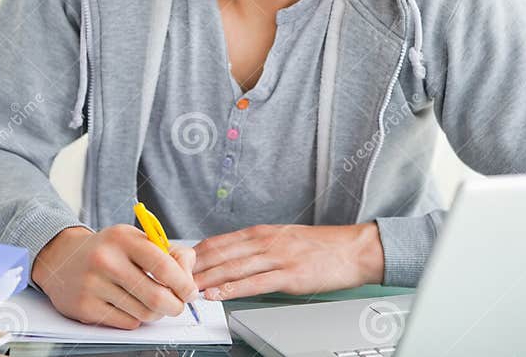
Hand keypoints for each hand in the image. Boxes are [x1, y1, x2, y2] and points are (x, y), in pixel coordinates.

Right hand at [31, 225, 197, 328]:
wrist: (62, 259)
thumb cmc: (108, 249)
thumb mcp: (134, 239)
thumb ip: (166, 252)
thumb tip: (189, 272)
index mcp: (123, 239)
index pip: (163, 265)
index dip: (183, 283)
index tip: (190, 291)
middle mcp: (106, 260)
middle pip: (156, 296)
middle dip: (175, 305)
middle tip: (178, 305)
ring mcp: (93, 285)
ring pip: (143, 313)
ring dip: (156, 313)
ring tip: (154, 303)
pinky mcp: (85, 308)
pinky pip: (126, 323)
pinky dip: (136, 318)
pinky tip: (131, 306)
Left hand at [192, 223, 383, 300]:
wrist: (353, 249)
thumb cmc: (321, 247)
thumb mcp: (284, 239)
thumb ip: (257, 247)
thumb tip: (230, 259)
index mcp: (262, 232)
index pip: (218, 241)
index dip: (194, 253)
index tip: (176, 262)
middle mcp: (266, 241)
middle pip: (220, 253)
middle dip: (193, 267)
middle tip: (171, 277)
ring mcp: (277, 257)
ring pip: (232, 268)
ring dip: (206, 279)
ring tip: (185, 288)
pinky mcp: (290, 275)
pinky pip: (254, 283)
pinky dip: (231, 289)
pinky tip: (216, 294)